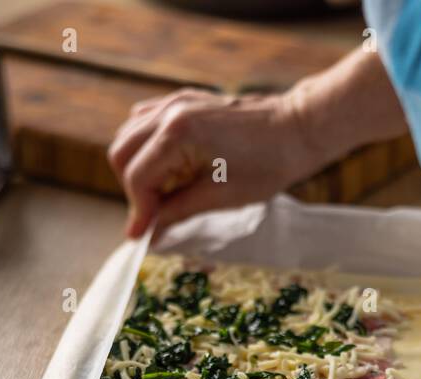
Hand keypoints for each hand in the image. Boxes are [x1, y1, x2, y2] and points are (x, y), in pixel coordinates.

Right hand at [107, 88, 324, 237]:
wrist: (298, 128)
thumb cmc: (268, 164)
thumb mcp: (219, 197)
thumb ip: (177, 213)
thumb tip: (149, 234)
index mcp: (178, 133)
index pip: (137, 177)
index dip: (139, 211)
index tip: (144, 236)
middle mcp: (170, 112)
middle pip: (122, 154)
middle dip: (134, 189)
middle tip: (156, 213)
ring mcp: (175, 101)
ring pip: (129, 136)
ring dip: (137, 167)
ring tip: (165, 191)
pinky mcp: (184, 100)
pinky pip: (146, 122)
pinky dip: (147, 147)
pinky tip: (169, 166)